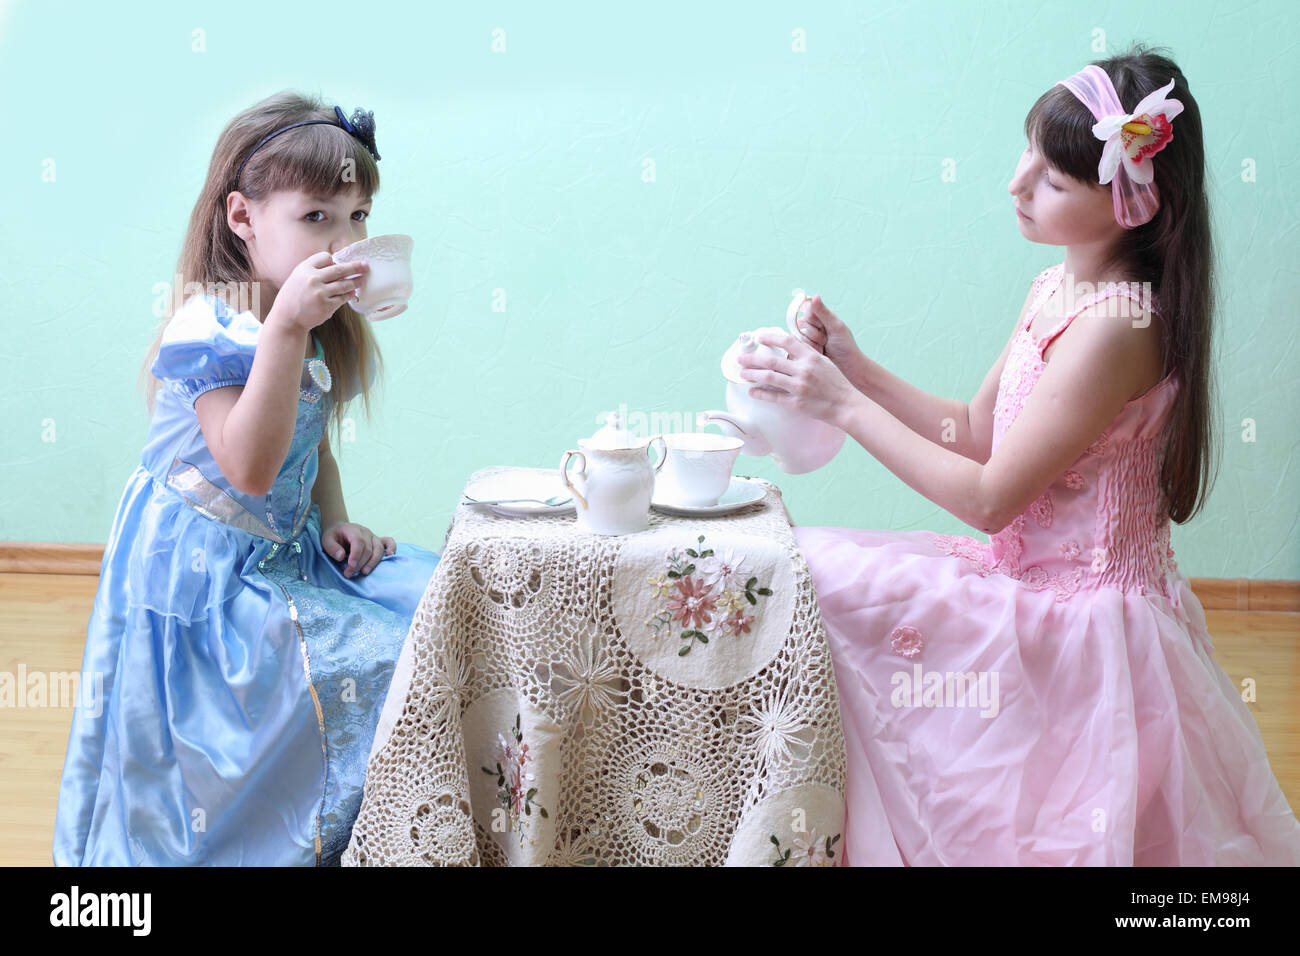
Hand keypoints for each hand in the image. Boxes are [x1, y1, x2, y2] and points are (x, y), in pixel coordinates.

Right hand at [269, 252, 368, 331]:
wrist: (287, 318)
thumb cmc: (293, 297)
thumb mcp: (297, 278)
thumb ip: (313, 271)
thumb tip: (336, 266)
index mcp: (304, 269)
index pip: (326, 258)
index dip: (333, 260)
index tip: (339, 263)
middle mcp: (313, 279)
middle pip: (340, 269)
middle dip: (355, 267)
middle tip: (366, 265)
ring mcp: (320, 293)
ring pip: (344, 284)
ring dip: (356, 282)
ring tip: (362, 279)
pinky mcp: (327, 306)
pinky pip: (343, 298)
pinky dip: (349, 295)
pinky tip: (353, 293)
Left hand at [322, 521, 395, 577]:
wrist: (339, 529)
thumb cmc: (333, 536)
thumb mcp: (326, 540)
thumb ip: (332, 547)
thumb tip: (341, 557)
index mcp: (353, 530)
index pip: (358, 542)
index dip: (356, 556)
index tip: (350, 567)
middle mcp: (366, 532)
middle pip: (368, 549)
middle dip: (359, 563)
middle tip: (349, 574)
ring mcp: (373, 536)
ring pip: (378, 549)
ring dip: (373, 562)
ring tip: (364, 572)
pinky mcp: (378, 541)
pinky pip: (389, 542)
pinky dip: (391, 548)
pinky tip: (390, 555)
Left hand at [735, 330, 860, 428]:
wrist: (846, 404)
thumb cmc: (836, 383)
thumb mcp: (823, 362)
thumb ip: (806, 355)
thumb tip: (789, 350)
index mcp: (811, 356)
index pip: (786, 341)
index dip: (770, 337)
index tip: (759, 337)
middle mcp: (803, 369)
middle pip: (771, 360)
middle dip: (752, 359)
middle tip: (740, 359)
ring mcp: (799, 386)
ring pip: (769, 377)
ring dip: (752, 375)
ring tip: (742, 374)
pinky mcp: (796, 402)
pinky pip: (774, 397)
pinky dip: (761, 394)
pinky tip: (752, 392)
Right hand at [791, 295, 867, 384]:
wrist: (846, 366)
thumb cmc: (845, 345)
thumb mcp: (836, 326)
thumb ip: (823, 312)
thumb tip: (815, 296)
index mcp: (820, 315)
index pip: (807, 309)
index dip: (813, 319)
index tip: (823, 325)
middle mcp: (811, 325)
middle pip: (801, 323)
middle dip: (815, 333)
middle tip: (827, 339)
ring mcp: (806, 337)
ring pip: (800, 336)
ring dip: (814, 343)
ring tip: (824, 347)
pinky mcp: (803, 348)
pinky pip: (798, 346)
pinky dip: (811, 350)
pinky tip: (820, 353)